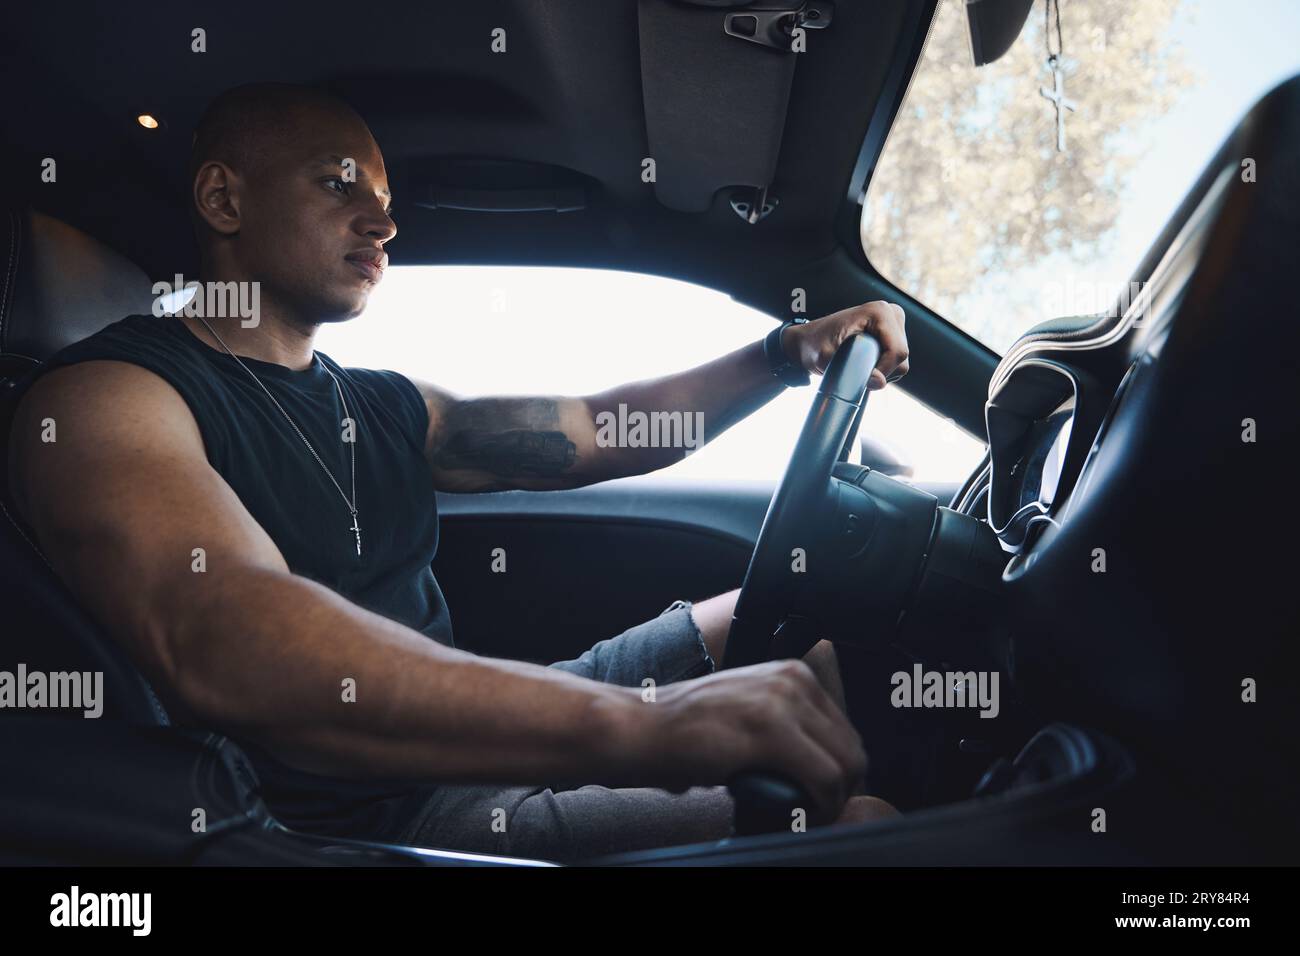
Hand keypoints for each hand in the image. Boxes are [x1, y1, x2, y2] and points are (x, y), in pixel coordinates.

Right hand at [630, 660, 867, 824]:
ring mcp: (781, 702)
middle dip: (841, 787)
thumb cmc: (684, 729)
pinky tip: (798, 814)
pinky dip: (820, 806)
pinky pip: (824, 779)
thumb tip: (818, 765)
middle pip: (852, 748)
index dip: (838, 770)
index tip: (818, 794)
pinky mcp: (769, 732)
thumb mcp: (746, 709)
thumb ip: (784, 724)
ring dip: (832, 800)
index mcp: (791, 672)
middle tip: (814, 810)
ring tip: (805, 815)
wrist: (640, 728)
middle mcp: (792, 679)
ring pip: (846, 765)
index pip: (845, 730)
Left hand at [784, 301, 908, 390]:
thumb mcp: (825, 359)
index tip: (863, 380)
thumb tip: (879, 382)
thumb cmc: (813, 346)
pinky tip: (864, 364)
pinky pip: (897, 361)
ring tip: (857, 365)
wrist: (807, 341)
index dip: (883, 372)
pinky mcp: (894, 334)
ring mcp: (894, 322)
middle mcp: (891, 313)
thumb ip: (854, 371)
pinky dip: (882, 368)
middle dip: (881, 371)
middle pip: (901, 357)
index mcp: (879, 312)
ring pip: (901, 361)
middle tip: (857, 372)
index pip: (897, 352)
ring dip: (881, 371)